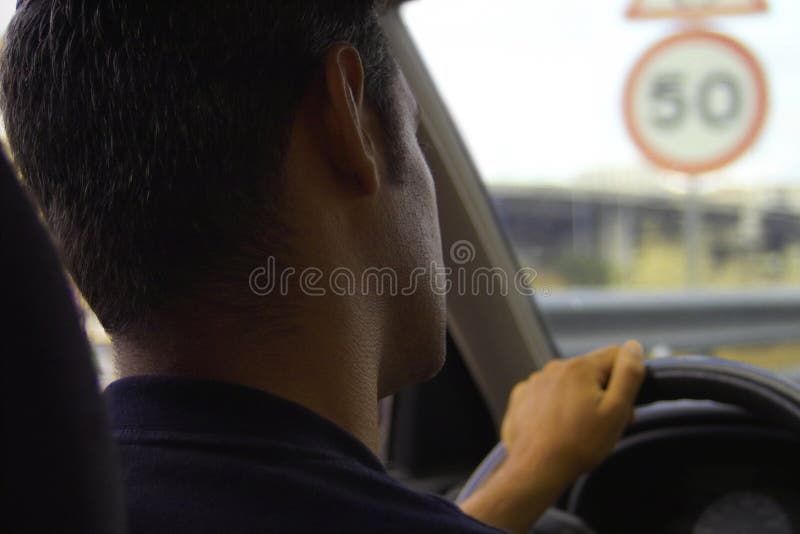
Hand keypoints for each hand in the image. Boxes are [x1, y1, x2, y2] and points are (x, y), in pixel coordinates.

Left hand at [459, 341, 644, 532]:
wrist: (536, 468)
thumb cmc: (578, 444)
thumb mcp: (616, 411)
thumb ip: (629, 375)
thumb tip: (634, 347)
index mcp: (579, 367)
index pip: (616, 355)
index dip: (627, 379)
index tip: (623, 405)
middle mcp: (554, 367)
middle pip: (592, 372)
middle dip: (603, 393)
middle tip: (604, 425)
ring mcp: (534, 382)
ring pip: (569, 384)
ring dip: (579, 400)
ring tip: (578, 431)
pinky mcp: (522, 397)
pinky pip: (547, 395)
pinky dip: (555, 408)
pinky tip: (557, 429)